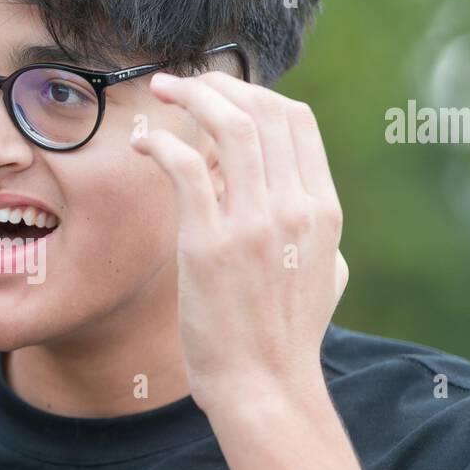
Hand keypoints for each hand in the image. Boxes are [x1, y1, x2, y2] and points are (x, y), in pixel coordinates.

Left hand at [133, 71, 348, 414]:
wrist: (265, 387)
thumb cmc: (287, 338)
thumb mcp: (326, 275)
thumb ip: (319, 233)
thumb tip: (306, 205)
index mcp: (324, 210)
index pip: (296, 121)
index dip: (255, 95)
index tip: (221, 94)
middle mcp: (295, 209)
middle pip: (262, 112)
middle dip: (216, 85)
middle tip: (180, 83)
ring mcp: (255, 225)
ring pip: (228, 127)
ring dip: (189, 98)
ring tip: (159, 91)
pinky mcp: (209, 244)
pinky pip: (184, 168)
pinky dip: (160, 143)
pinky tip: (143, 143)